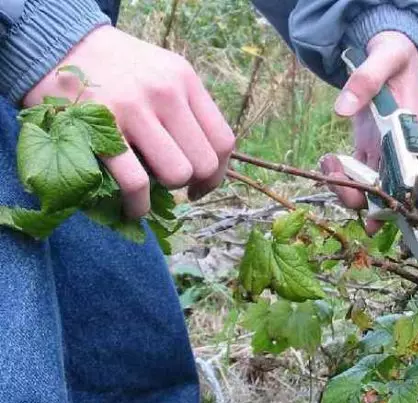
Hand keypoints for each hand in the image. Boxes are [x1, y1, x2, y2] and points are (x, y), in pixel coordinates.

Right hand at [23, 25, 234, 217]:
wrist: (58, 44)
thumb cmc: (116, 68)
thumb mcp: (161, 71)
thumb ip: (186, 108)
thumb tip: (204, 163)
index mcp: (184, 79)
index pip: (223, 140)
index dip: (217, 173)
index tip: (202, 185)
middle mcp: (165, 92)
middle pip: (204, 162)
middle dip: (192, 184)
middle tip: (173, 187)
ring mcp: (133, 109)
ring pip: (176, 174)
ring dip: (165, 192)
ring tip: (150, 189)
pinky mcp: (100, 128)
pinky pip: (136, 183)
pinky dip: (138, 205)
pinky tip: (132, 207)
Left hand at [319, 31, 417, 234]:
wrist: (389, 52)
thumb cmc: (394, 56)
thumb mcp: (384, 59)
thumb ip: (365, 81)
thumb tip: (342, 109)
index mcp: (411, 135)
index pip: (407, 179)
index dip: (394, 203)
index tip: (374, 220)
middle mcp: (399, 150)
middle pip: (385, 191)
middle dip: (359, 197)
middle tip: (333, 179)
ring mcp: (383, 151)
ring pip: (368, 187)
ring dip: (344, 187)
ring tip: (327, 162)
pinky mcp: (368, 148)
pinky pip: (355, 174)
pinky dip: (339, 175)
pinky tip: (328, 159)